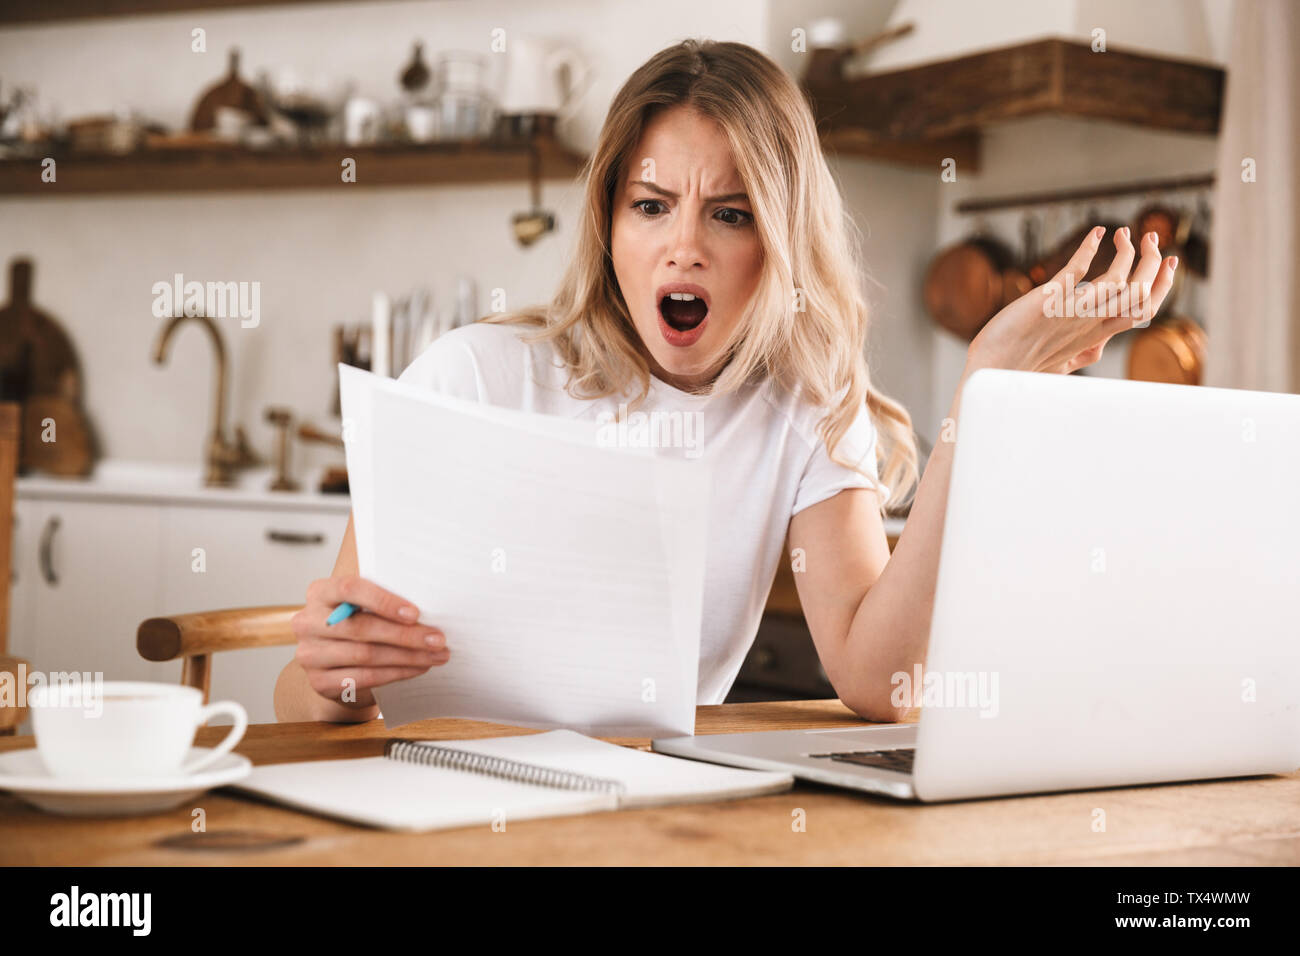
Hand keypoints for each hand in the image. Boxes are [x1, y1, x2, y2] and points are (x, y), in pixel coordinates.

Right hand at [291, 575, 447, 710]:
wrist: (336, 664)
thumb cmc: (358, 624)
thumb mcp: (364, 606)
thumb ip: (384, 600)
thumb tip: (429, 606)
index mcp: (320, 592)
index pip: (350, 589)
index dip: (384, 601)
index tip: (415, 613)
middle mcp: (308, 622)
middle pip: (361, 627)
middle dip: (405, 635)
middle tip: (437, 639)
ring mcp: (310, 654)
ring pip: (366, 655)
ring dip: (408, 656)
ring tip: (436, 655)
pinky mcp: (319, 682)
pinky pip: (365, 677)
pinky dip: (397, 673)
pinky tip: (418, 668)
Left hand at [966, 226, 1178, 376]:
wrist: (992, 369)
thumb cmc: (1021, 366)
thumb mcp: (1062, 362)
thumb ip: (1085, 351)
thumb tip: (1100, 347)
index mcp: (1096, 336)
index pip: (1143, 310)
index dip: (1162, 285)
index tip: (1169, 262)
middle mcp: (1089, 324)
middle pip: (1140, 294)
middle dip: (1153, 263)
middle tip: (1152, 238)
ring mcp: (1071, 312)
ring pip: (1118, 281)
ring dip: (1127, 251)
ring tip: (1123, 232)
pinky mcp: (1049, 300)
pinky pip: (1077, 270)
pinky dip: (1089, 248)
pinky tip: (1097, 233)